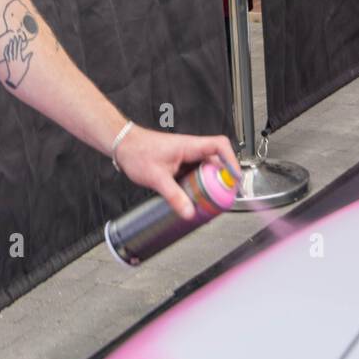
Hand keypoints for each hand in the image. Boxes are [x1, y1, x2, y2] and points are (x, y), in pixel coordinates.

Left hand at [112, 125, 241, 218]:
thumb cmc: (137, 152)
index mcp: (190, 146)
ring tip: (209, 201)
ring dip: (209, 183)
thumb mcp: (157, 178)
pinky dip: (198, 185)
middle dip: (222, 179)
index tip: (235, 178)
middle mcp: (191, 149)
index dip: (232, 161)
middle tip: (223, 196)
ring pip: (205, 169)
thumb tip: (189, 212)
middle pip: (216, 161)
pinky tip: (193, 198)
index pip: (220, 146)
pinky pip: (195, 174)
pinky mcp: (179, 164)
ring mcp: (185, 157)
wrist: (122, 146)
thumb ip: (174, 196)